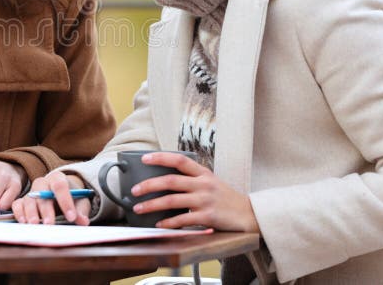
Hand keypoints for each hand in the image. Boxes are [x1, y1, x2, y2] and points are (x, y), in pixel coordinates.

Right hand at [12, 171, 90, 225]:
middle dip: (46, 210)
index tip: (71, 217)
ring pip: (29, 199)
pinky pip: (17, 204)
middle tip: (50, 224)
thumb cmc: (72, 197)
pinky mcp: (22, 201)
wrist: (61, 194)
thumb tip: (83, 221)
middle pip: (42, 193)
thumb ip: (81, 211)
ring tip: (35, 225)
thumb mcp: (80, 202)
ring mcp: (31, 192)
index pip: (60, 185)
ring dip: (32, 213)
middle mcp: (42, 183)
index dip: (65, 201)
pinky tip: (24, 222)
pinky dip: (19, 213)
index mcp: (57, 178)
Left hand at [131, 152, 259, 231]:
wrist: (249, 215)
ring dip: (152, 205)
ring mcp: (205, 200)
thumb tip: (163, 181)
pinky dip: (168, 222)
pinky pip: (183, 219)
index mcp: (203, 173)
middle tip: (134, 190)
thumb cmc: (225, 199)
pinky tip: (159, 224)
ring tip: (139, 208)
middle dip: (149, 185)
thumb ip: (192, 180)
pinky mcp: (207, 217)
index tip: (144, 158)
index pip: (179, 160)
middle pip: (170, 181)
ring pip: (172, 200)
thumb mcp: (211, 182)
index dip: (161, 157)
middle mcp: (203, 184)